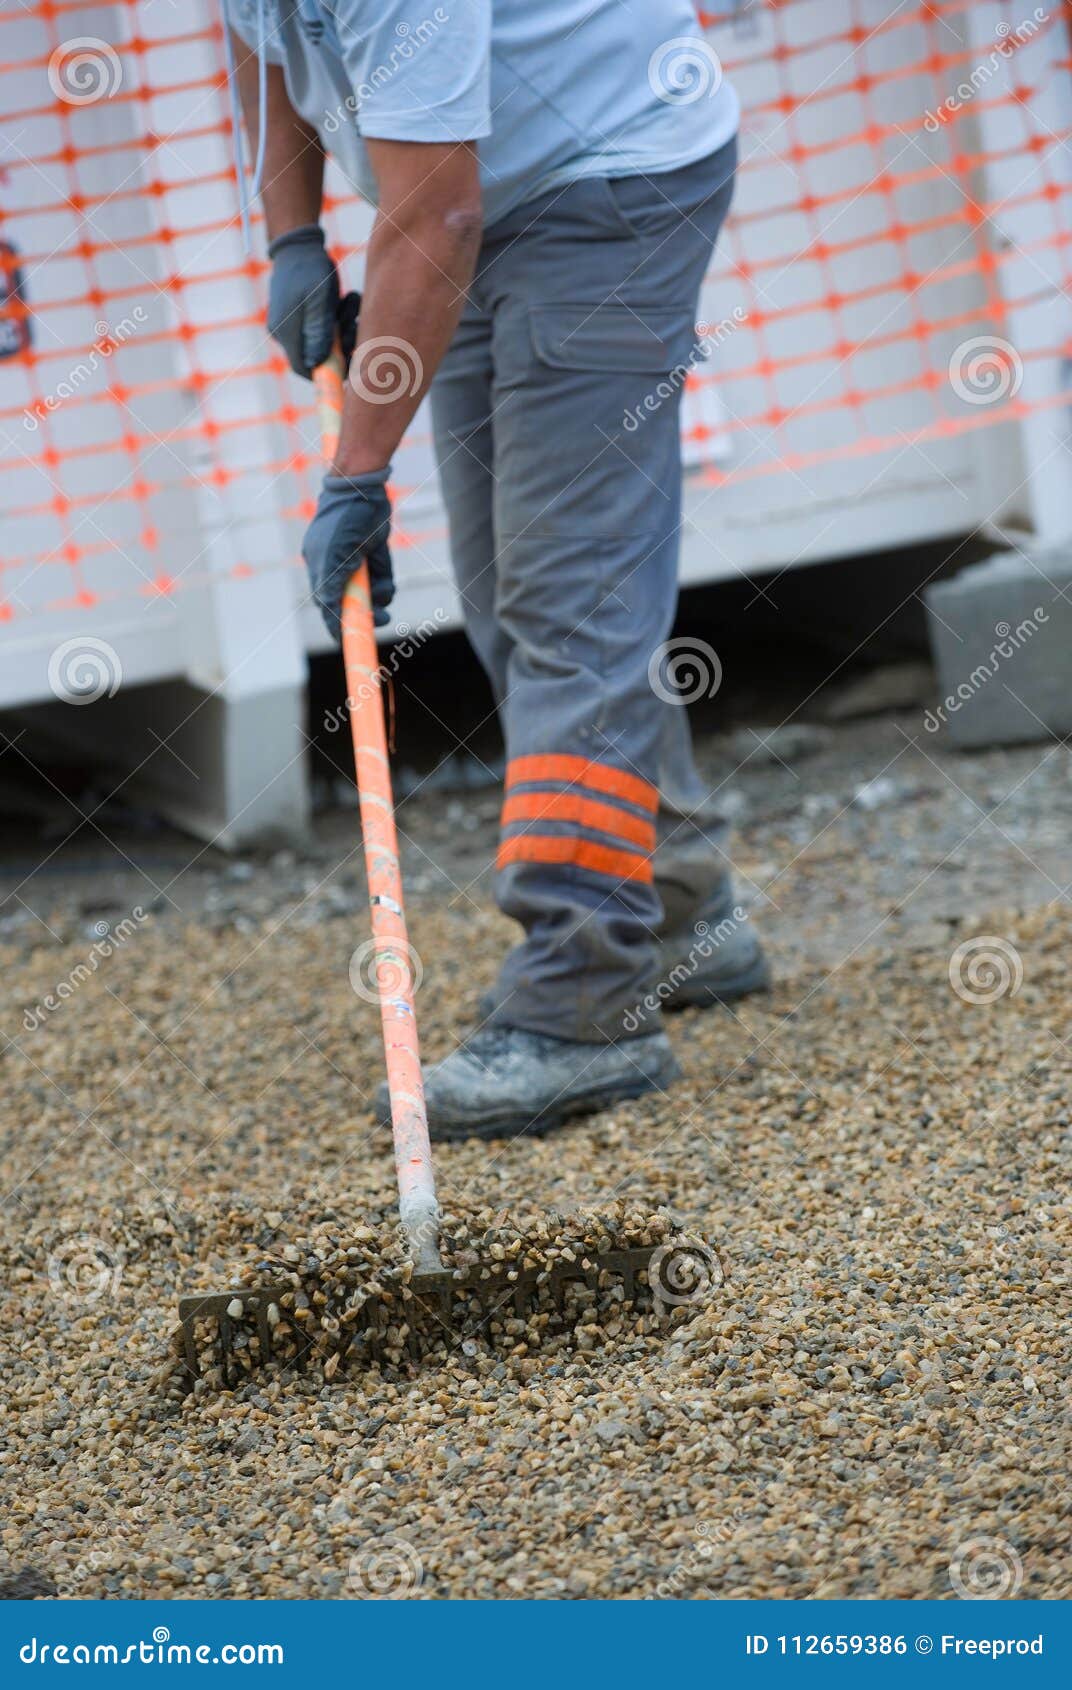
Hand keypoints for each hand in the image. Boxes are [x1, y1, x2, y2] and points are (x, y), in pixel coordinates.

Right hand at [267, 224, 338, 379]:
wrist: (299, 244)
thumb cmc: (309, 268)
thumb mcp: (319, 300)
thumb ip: (319, 332)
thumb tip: (317, 364)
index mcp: (286, 332)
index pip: (305, 368)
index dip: (328, 374)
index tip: (352, 367)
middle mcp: (286, 333)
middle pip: (318, 356)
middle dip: (342, 345)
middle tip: (354, 324)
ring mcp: (293, 325)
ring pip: (325, 341)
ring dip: (344, 328)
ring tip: (350, 305)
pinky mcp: (302, 316)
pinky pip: (324, 327)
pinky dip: (340, 318)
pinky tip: (347, 300)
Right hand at [301, 471, 393, 641]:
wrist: (364, 488)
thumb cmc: (344, 518)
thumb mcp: (335, 554)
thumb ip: (331, 585)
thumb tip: (330, 613)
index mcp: (320, 568)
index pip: (326, 605)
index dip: (336, 626)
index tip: (348, 642)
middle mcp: (336, 568)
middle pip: (349, 603)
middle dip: (364, 615)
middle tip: (381, 620)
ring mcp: (356, 563)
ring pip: (368, 594)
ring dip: (378, 599)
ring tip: (384, 591)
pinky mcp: (374, 556)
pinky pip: (381, 581)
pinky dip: (385, 585)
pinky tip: (386, 581)